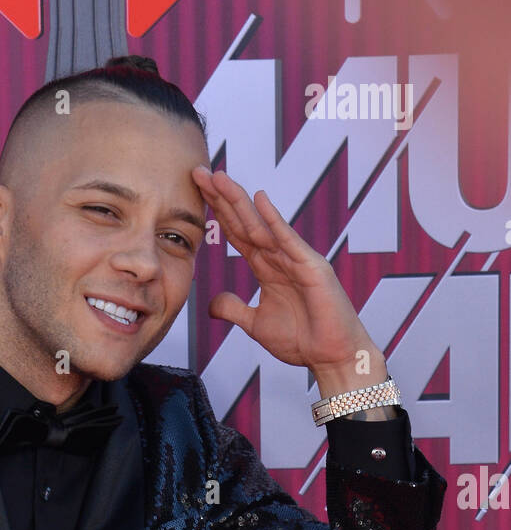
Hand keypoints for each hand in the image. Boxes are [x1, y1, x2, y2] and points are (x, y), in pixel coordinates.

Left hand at [192, 167, 385, 395]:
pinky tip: (259, 199)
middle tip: (200, 172)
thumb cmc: (302, 340)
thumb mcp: (255, 324)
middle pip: (245, 222)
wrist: (331, 357)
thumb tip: (211, 305)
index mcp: (268, 268)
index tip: (198, 191)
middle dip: (223, 198)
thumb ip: (234, 309)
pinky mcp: (311, 267)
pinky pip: (288, 240)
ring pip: (261, 226)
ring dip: (240, 202)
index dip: (218, 212)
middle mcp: (280, 257)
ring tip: (219, 179)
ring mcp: (297, 259)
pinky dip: (274, 220)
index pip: (238, 233)